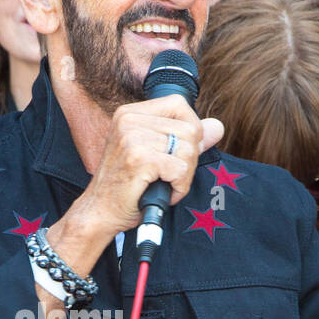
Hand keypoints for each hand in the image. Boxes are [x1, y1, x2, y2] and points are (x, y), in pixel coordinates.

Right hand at [77, 95, 223, 240]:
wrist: (99, 213)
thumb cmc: (126, 188)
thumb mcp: (155, 156)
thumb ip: (185, 139)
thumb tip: (218, 126)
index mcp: (129, 113)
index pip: (179, 104)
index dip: (189, 131)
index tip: (176, 154)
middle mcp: (129, 120)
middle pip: (190, 129)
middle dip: (188, 159)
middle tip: (168, 176)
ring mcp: (133, 138)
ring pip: (188, 150)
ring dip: (183, 176)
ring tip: (162, 185)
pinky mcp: (139, 159)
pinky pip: (181, 169)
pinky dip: (178, 187)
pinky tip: (162, 193)